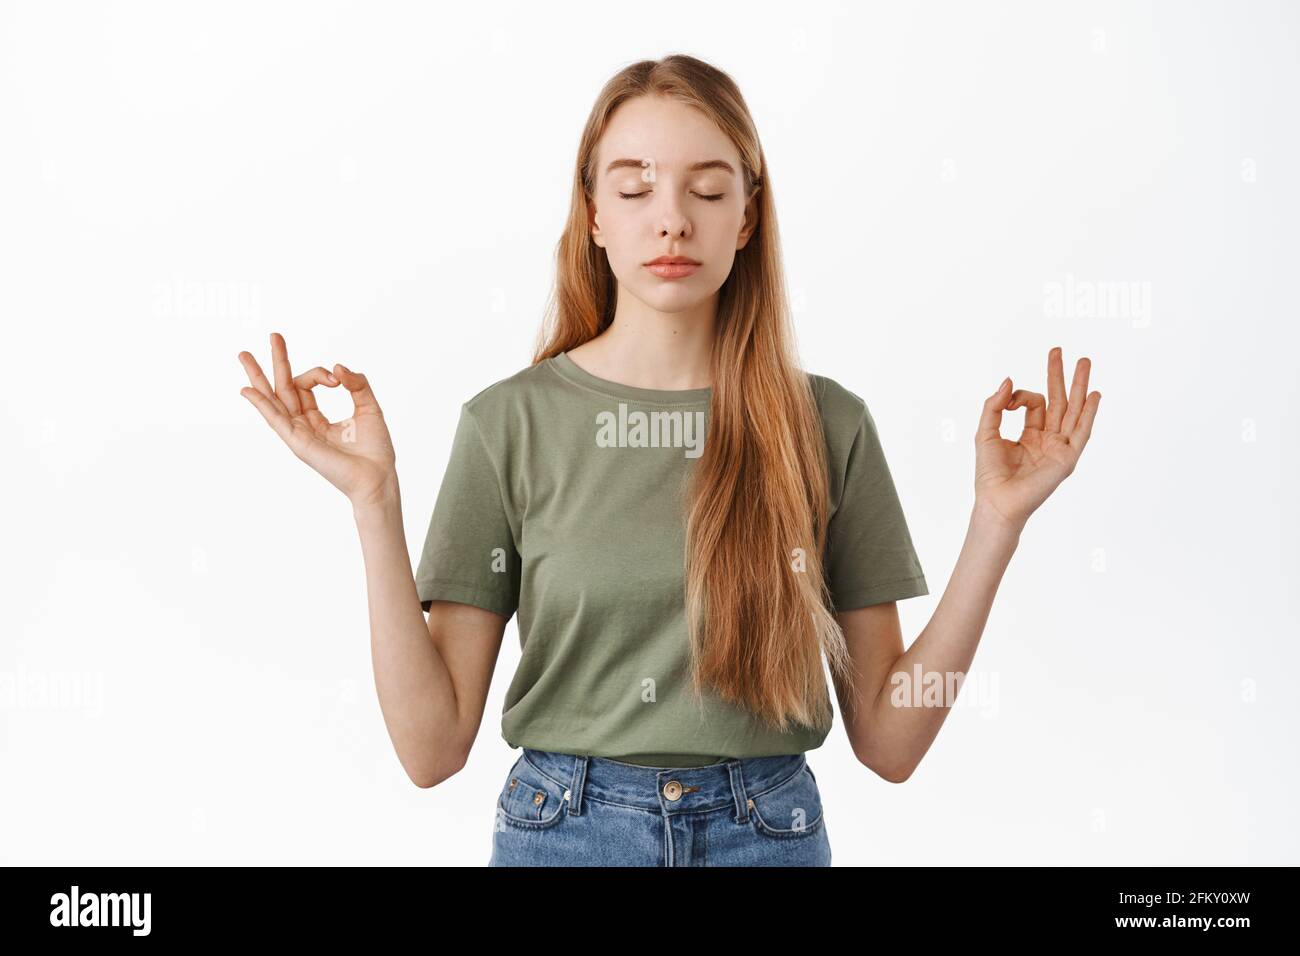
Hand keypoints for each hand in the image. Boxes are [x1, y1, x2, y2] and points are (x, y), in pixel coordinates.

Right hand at [238, 332, 397, 507]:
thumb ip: (356, 384)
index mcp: (318, 419)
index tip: (337, 379)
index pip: (306, 386)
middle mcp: (304, 426)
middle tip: (273, 335)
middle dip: (277, 362)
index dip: (319, 374)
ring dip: (258, 377)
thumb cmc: (376, 449)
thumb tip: (338, 368)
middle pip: (283, 389)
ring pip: (273, 401)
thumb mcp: (369, 407)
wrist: (378, 477)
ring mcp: (298, 434)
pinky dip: (261, 404)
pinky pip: (275, 420)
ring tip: (243, 354)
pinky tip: (247, 390)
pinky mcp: (298, 443)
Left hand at [973, 346, 1100, 530]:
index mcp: (1031, 435)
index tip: (1008, 401)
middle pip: (1059, 400)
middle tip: (1060, 349)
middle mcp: (1049, 439)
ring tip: (1085, 361)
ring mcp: (1060, 448)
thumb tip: (1008, 379)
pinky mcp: (1067, 457)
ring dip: (1079, 385)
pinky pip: (1082, 432)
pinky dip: (1089, 413)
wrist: (997, 500)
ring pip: (1073, 410)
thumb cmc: (990, 473)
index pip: (1034, 404)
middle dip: (1060, 375)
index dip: (1021, 396)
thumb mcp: (985, 432)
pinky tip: (1095, 394)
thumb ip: (995, 406)